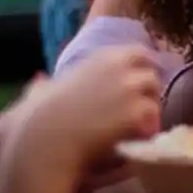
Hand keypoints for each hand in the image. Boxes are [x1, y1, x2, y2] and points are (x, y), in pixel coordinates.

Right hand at [9, 46, 160, 172]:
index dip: (141, 70)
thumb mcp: (44, 91)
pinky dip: (147, 128)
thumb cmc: (38, 118)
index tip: (139, 85)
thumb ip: (47, 83)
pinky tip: (135, 139)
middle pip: (152, 73)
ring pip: (154, 95)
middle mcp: (120, 66)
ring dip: (150, 110)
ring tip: (139, 128)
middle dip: (149, 91)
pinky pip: (152, 118)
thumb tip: (38, 80)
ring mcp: (130, 87)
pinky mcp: (136, 111)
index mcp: (102, 57)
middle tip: (143, 110)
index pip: (138, 53)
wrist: (46, 140)